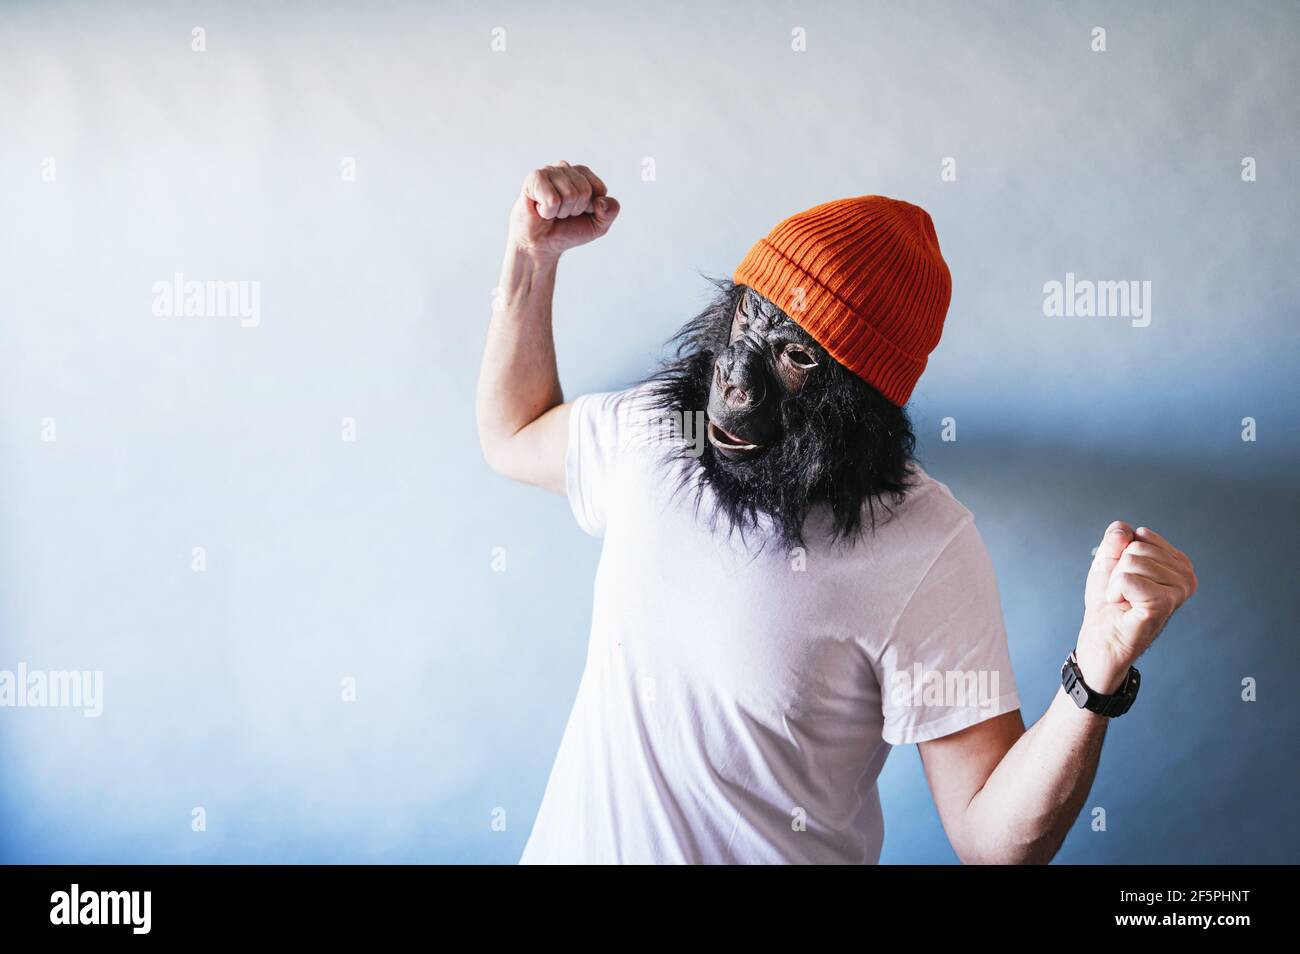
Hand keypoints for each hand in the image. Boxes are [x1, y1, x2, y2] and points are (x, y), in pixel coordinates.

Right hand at [507, 161, 619, 259]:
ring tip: (551, 212)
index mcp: (582, 174)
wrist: (541, 245)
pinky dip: (548, 212)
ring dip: (560, 212)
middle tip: (561, 214)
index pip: (599, 189)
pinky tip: (540, 210)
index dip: (590, 208)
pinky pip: (552, 199)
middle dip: (575, 210)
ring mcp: (549, 171)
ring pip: (569, 195)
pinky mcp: (533, 179)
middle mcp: (565, 168)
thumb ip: (610, 212)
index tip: (578, 212)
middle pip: (584, 191)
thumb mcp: (598, 225)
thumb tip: (601, 202)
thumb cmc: (568, 230)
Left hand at [1075, 521, 1197, 692]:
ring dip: (1116, 582)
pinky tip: (1125, 606)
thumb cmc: (1110, 600)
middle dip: (1119, 569)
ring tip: (1125, 600)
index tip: (1126, 577)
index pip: (1142, 535)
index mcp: (1178, 563)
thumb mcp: (1109, 558)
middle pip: (1137, 547)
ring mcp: (1178, 591)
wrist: (1102, 635)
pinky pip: (1127, 579)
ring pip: (1132, 561)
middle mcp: (1186, 576)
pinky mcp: (1164, 603)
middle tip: (1124, 592)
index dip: (1121, 554)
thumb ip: (1117, 535)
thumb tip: (1128, 532)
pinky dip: (1115, 591)